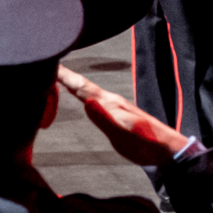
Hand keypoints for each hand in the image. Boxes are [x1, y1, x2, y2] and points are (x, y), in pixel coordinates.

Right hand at [58, 65, 189, 166]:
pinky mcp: (116, 114)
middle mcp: (110, 100)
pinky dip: (82, 93)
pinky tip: (81, 96)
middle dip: (65, 75)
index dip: (65, 75)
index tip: (49, 63)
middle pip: (82, 85)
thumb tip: (86, 101)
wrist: (165, 148)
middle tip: (47, 66)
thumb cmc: (145, 144)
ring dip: (72, 83)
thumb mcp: (122, 134)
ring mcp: (113, 106)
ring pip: (88, 90)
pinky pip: (93, 99)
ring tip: (58, 77)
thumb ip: (104, 118)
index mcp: (109, 103)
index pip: (82, 86)